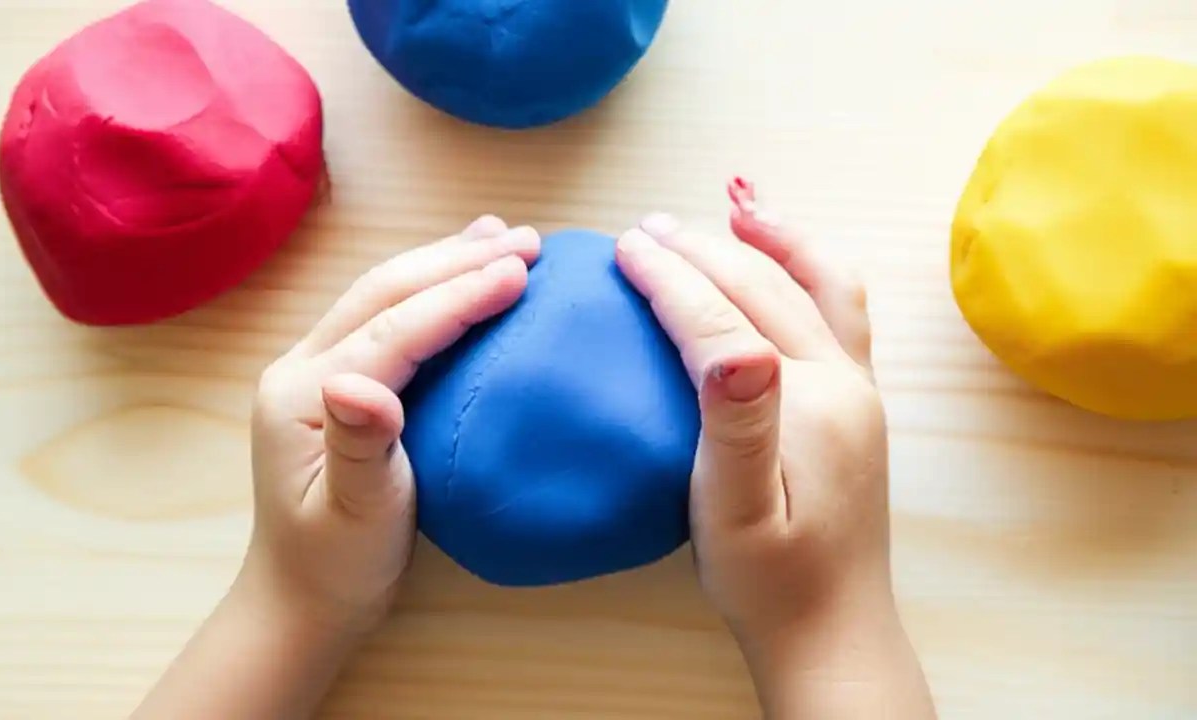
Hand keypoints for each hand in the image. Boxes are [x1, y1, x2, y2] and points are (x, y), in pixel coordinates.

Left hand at [242, 216, 540, 629]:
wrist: (303, 598)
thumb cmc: (336, 565)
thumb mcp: (353, 517)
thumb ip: (358, 447)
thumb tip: (355, 383)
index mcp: (305, 396)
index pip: (393, 330)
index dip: (457, 297)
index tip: (520, 271)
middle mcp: (303, 367)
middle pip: (385, 293)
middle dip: (456, 260)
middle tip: (529, 242)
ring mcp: (317, 369)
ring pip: (385, 294)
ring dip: (445, 261)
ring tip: (503, 236)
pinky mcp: (338, 381)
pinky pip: (388, 317)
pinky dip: (432, 288)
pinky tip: (462, 272)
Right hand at [615, 179, 932, 718]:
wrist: (830, 631)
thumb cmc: (771, 582)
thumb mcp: (737, 513)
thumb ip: (739, 423)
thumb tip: (733, 346)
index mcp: (807, 403)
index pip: (724, 316)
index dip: (670, 277)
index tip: (624, 247)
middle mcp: (843, 382)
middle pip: (766, 288)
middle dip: (703, 250)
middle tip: (646, 230)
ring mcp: (857, 390)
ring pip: (818, 285)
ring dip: (774, 242)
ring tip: (735, 210)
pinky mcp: (857, 406)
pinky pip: (837, 312)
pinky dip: (807, 271)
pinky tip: (781, 267)